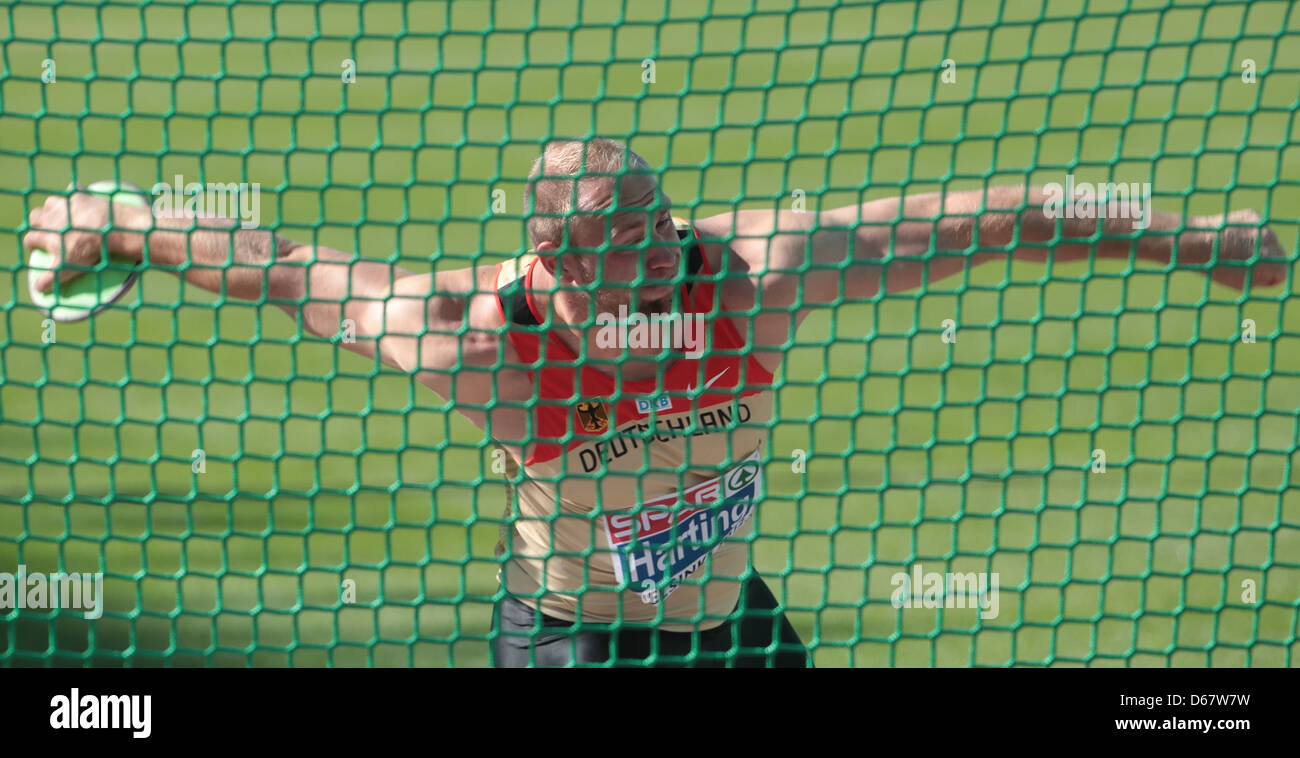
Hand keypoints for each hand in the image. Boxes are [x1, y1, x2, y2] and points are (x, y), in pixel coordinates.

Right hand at [23, 184, 146, 293]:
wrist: (110, 230)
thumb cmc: (88, 251)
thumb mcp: (68, 268)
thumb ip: (50, 278)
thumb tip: (38, 288)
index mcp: (47, 235)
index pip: (30, 239)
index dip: (32, 244)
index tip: (37, 248)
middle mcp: (51, 217)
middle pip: (35, 216)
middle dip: (38, 223)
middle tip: (48, 230)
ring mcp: (66, 205)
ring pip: (50, 202)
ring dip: (53, 208)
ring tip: (62, 216)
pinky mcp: (82, 196)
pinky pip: (74, 189)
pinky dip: (75, 193)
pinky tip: (80, 196)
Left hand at [1185, 210, 1288, 291]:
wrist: (1196, 243)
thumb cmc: (1217, 267)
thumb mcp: (1242, 283)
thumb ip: (1264, 279)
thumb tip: (1274, 274)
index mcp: (1271, 260)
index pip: (1283, 271)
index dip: (1268, 276)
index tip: (1253, 275)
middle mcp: (1271, 241)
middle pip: (1278, 253)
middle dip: (1266, 259)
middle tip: (1244, 263)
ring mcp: (1262, 226)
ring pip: (1268, 239)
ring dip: (1257, 245)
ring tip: (1235, 250)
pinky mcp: (1253, 215)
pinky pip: (1257, 227)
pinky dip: (1248, 232)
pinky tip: (1232, 237)